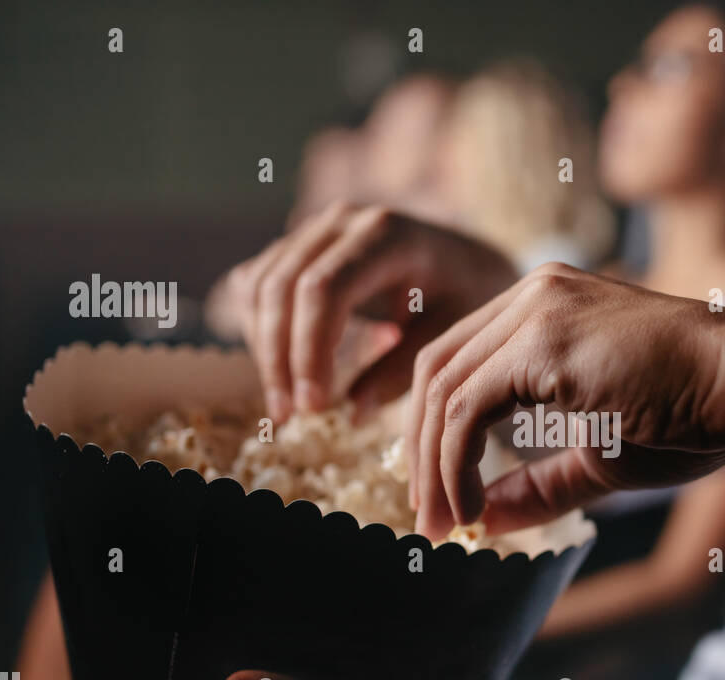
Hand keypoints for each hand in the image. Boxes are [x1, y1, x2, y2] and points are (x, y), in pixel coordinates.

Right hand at [220, 202, 515, 421]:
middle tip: (289, 415)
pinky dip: (260, 329)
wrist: (467, 261)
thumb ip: (402, 372)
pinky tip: (284, 371)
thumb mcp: (448, 336)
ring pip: (260, 285)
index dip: (309, 351)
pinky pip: (257, 284)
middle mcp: (343, 221)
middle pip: (282, 287)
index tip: (313, 406)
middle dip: (279, 357)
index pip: (324, 290)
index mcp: (386, 235)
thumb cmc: (464, 299)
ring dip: (264, 348)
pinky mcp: (298, 244)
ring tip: (287, 404)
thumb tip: (351, 413)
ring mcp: (316, 228)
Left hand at [395, 262, 724, 538]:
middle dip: (419, 452)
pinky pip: (466, 408)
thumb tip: (481, 520)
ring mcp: (536, 310)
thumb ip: (536, 484)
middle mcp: (531, 294)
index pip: (458, 363)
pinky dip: (453, 463)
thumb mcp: (598, 455)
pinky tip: (469, 505)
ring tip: (444, 523)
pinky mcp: (544, 341)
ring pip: (442, 390)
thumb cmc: (693, 415)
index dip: (434, 434)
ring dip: (432, 467)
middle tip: (427, 517)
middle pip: (435, 370)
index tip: (440, 494)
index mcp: (543, 306)